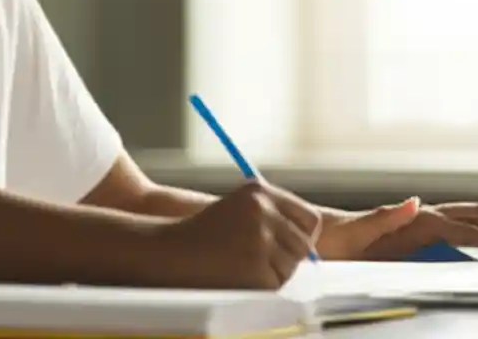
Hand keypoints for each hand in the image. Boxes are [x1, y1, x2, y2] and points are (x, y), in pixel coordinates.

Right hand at [153, 181, 320, 288]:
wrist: (166, 253)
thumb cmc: (201, 235)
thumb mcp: (238, 209)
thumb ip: (272, 216)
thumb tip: (311, 241)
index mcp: (259, 191)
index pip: (309, 217)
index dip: (302, 235)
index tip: (289, 245)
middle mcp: (263, 211)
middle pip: (304, 244)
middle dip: (288, 256)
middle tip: (258, 260)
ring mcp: (260, 240)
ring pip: (291, 266)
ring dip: (274, 272)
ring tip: (241, 266)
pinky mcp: (256, 269)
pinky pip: (276, 284)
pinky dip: (262, 286)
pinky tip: (237, 276)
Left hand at [318, 198, 477, 259]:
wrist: (318, 236)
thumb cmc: (336, 238)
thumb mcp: (357, 232)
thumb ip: (386, 216)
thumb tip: (416, 202)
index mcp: (415, 219)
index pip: (466, 228)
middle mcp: (421, 217)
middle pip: (475, 218)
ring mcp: (420, 224)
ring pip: (467, 222)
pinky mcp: (415, 234)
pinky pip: (454, 234)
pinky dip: (476, 238)